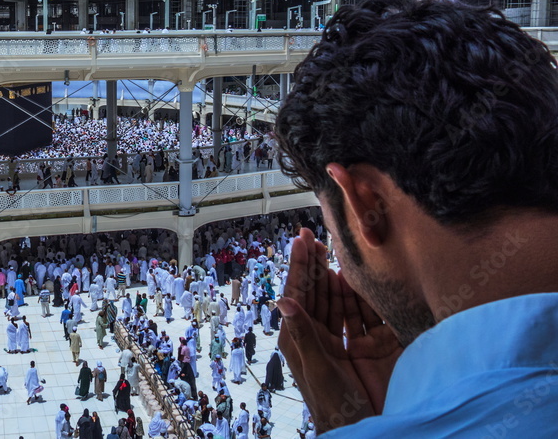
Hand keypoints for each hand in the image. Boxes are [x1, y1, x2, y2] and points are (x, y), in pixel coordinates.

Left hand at [277, 228, 402, 432]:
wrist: (367, 429)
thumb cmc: (334, 406)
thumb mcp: (317, 369)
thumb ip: (303, 334)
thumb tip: (284, 300)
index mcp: (302, 338)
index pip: (299, 294)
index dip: (300, 266)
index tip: (301, 240)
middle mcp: (320, 335)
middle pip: (316, 291)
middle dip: (313, 263)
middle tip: (312, 235)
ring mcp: (345, 340)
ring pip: (338, 299)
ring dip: (333, 275)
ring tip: (330, 248)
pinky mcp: (370, 346)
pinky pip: (363, 313)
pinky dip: (359, 295)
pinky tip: (354, 278)